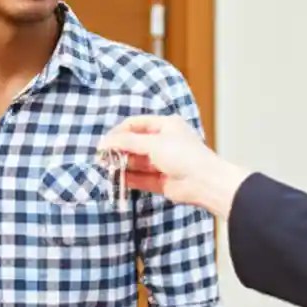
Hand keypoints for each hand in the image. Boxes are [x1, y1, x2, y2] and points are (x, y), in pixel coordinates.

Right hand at [98, 115, 250, 216]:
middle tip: (102, 157)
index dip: (119, 132)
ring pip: (137, 162)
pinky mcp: (162, 181)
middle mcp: (164, 142)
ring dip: (122, 165)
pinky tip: (118, 179)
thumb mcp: (153, 143)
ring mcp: (163, 162)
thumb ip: (127, 142)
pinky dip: (130, 178)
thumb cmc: (184, 155)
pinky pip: (141, 178)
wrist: (204, 182)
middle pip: (135, 144)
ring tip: (107, 168)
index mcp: (165, 126)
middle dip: (119, 150)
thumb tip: (106, 142)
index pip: (136, 124)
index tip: (104, 142)